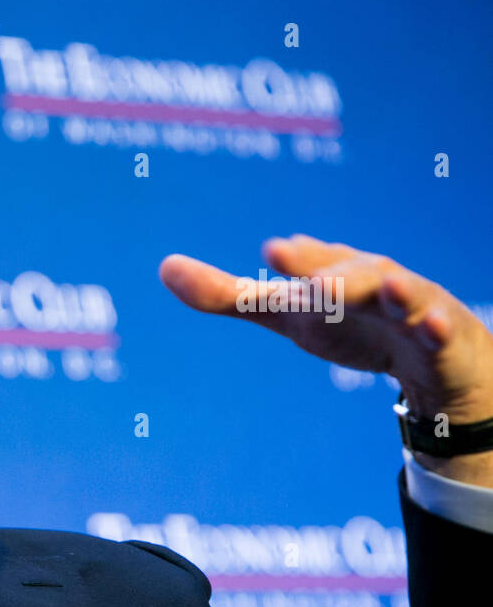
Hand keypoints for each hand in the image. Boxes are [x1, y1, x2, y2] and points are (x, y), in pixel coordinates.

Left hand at [159, 235, 492, 485]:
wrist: (426, 352)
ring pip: (403, 295)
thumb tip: (164, 267)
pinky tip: (431, 327)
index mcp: (331, 272)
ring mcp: (409, 306)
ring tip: (391, 290)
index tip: (274, 254)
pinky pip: (441, 330)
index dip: (296, 260)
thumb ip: (230, 295)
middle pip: (354, 276)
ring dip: (395, 291)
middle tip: (316, 281)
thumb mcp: (288, 313)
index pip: (308, 265)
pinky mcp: (441, 335)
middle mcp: (371, 280)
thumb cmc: (348, 320)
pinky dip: (436, 326)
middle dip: (338, 275)